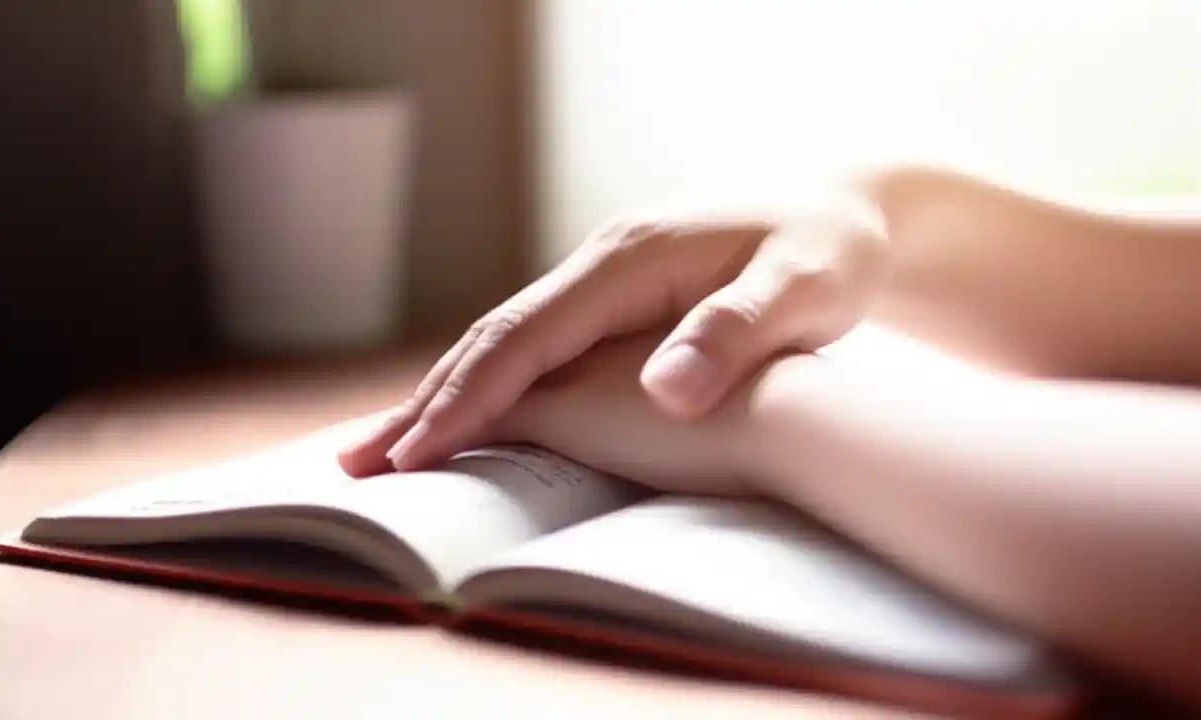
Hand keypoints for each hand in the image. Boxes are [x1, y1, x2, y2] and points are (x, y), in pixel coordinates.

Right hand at [339, 195, 888, 475]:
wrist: (842, 206)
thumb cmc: (829, 247)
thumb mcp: (805, 286)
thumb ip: (736, 331)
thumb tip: (666, 392)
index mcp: (627, 261)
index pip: (526, 335)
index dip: (470, 396)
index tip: (417, 452)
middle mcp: (599, 268)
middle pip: (493, 339)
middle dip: (426, 403)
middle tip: (358, 466)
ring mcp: (602, 285)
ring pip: (504, 344)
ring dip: (444, 397)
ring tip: (383, 451)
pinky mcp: (615, 305)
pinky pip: (536, 350)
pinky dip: (489, 388)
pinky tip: (466, 418)